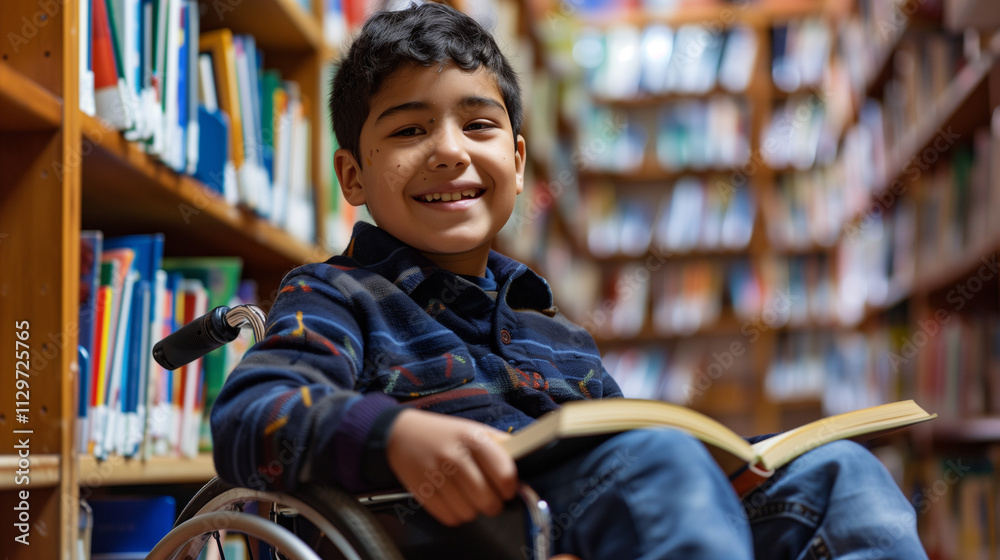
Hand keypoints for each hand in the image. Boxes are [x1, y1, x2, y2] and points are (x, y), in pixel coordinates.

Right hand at [386, 409, 518, 525]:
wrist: (401, 434)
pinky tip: (454, 500)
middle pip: (488, 500)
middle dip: (494, 504)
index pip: (505, 474)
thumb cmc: (444, 433)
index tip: (507, 489)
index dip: (510, 488)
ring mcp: (436, 475)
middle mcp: (455, 457)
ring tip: (469, 497)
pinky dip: (456, 514)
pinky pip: (450, 517)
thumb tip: (525, 458)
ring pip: (470, 513)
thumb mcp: (473, 429)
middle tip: (490, 498)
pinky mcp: (422, 492)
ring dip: (474, 510)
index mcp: (472, 438)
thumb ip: (499, 444)